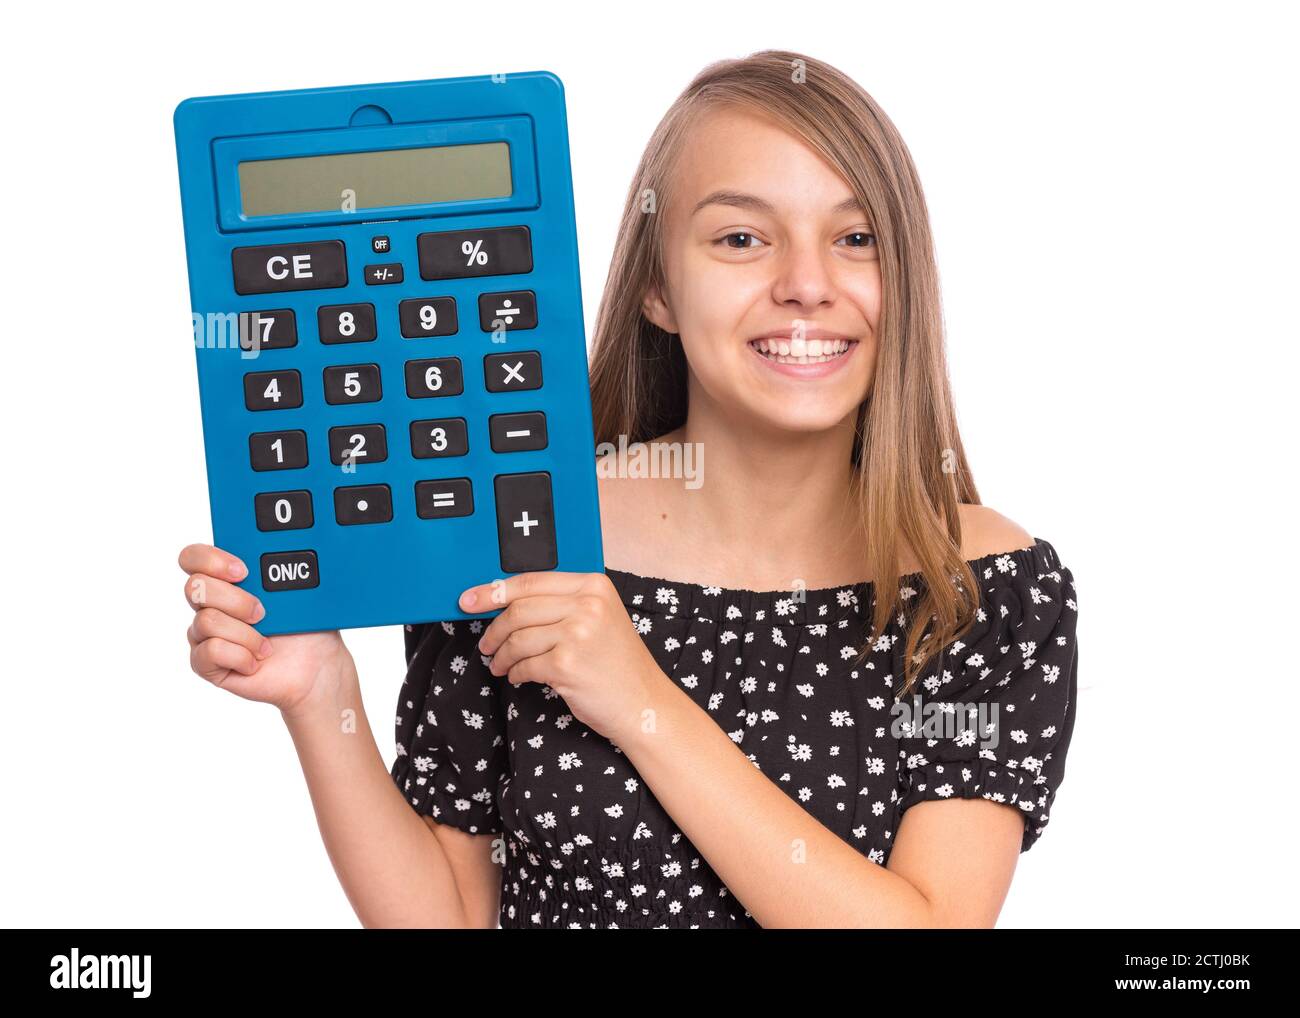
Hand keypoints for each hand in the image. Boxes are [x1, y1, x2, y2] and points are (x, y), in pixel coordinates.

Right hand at [179, 543, 355, 718]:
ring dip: (246, 634)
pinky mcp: (205, 663)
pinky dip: (240, 656)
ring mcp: (204, 634)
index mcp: (227, 578)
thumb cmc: (306, 626)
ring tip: (265, 644)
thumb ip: (274, 568)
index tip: (243, 571)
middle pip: (195, 586)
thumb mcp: (297, 590)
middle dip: (236, 600)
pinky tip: (255, 660)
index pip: (193, 558)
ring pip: (206, 620)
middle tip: (263, 613)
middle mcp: (210, 603)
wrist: (315, 667)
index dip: (210, 560)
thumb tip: (270, 552)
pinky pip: (210, 651)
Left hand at [461, 571, 667, 743]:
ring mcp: (578, 634)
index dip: (494, 590)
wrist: (643, 703)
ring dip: (501, 655)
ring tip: (500, 665)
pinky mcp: (567, 664)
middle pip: (519, 609)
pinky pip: (524, 665)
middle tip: (486, 644)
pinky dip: (515, 673)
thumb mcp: (598, 618)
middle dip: (493, 629)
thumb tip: (504, 601)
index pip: (532, 581)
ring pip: (517, 638)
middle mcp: (588, 605)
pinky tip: (519, 676)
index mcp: (594, 586)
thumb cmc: (617, 663)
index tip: (470, 599)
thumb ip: (561, 604)